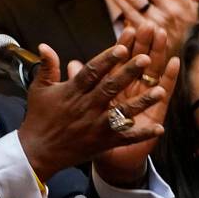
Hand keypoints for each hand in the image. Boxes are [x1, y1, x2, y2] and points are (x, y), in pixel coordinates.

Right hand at [17, 23, 166, 181]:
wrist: (38, 151)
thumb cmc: (39, 118)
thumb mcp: (39, 89)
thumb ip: (47, 67)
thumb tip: (44, 46)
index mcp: (72, 92)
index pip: (92, 72)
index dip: (107, 59)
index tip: (122, 47)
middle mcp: (87, 107)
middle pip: (111, 87)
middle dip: (129, 72)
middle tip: (147, 58)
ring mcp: (96, 126)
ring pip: (122, 112)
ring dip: (142, 102)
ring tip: (160, 91)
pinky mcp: (103, 142)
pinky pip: (125, 138)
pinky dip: (143, 135)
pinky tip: (159, 129)